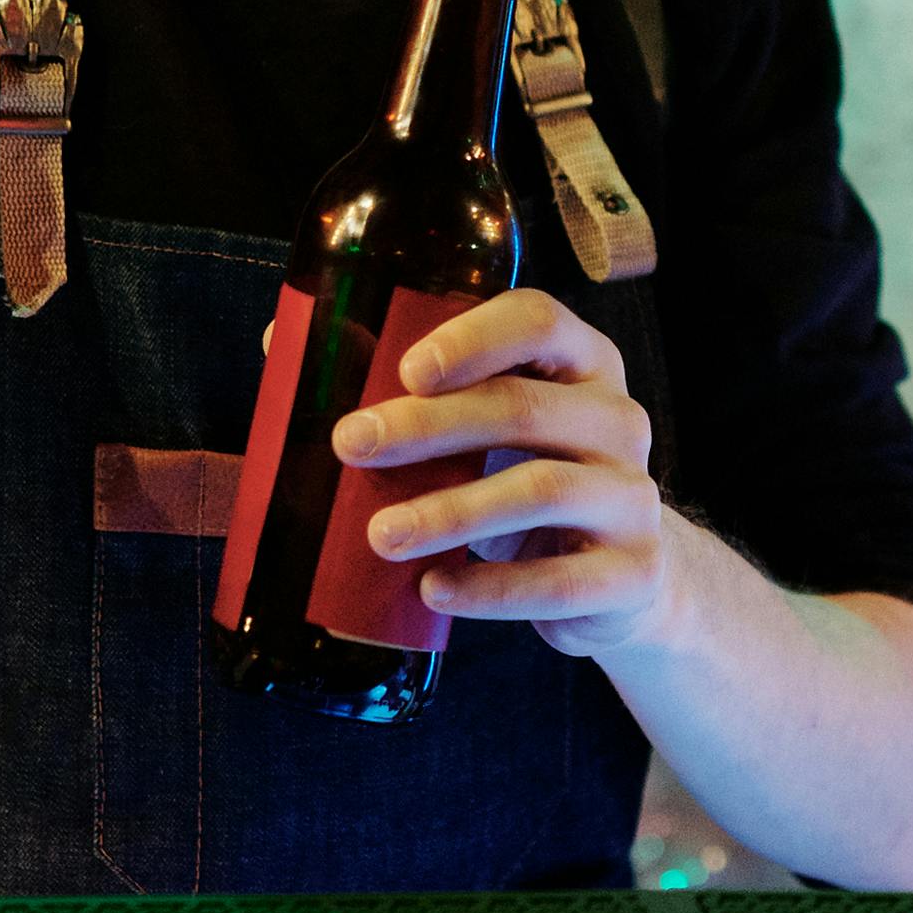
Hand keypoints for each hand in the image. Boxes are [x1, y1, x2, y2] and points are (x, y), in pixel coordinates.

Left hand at [332, 289, 686, 658]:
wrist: (618, 578)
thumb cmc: (527, 480)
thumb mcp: (487, 429)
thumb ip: (410, 391)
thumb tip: (278, 347)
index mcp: (582, 364)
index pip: (538, 322)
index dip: (472, 338)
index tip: (406, 369)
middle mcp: (619, 419)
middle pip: (522, 407)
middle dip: (429, 426)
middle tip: (353, 445)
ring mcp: (634, 497)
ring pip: (539, 491)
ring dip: (450, 512)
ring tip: (382, 536)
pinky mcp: (633, 573)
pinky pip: (559, 581)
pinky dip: (490, 589)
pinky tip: (436, 590)